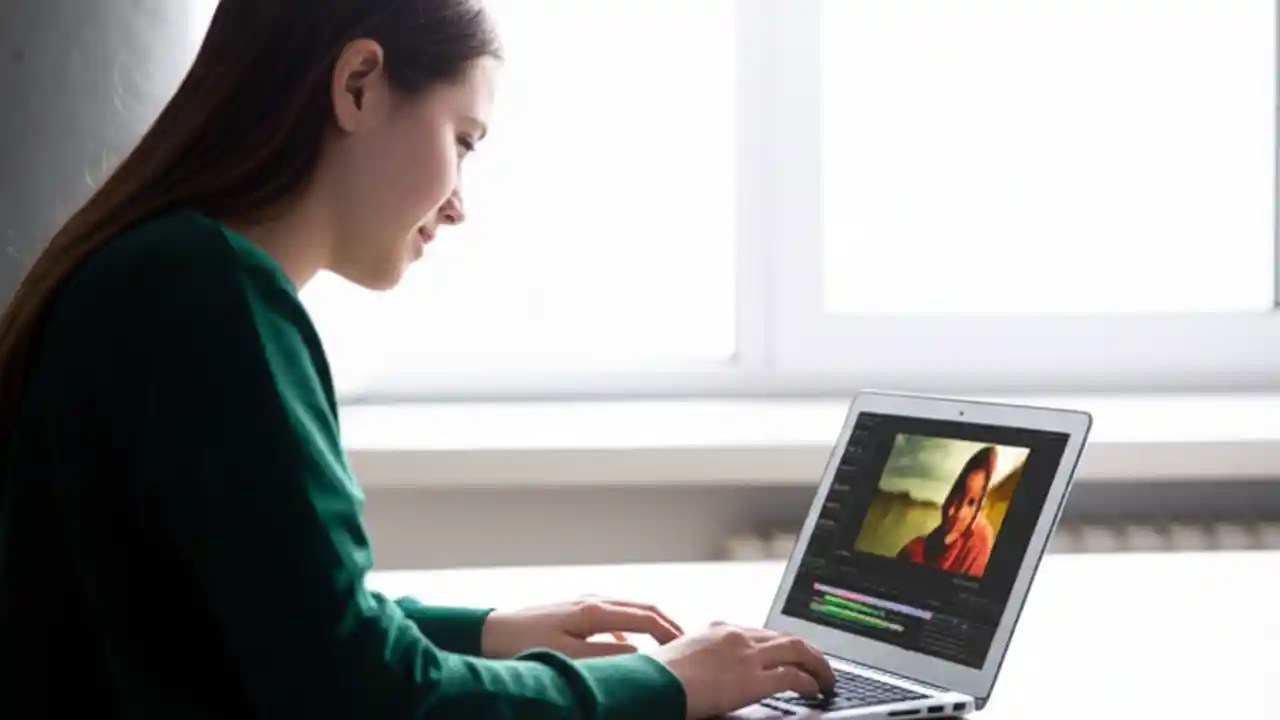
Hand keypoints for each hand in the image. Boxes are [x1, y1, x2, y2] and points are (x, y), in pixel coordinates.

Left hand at [480, 596, 683, 658]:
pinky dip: (633, 628)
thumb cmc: (526, 646)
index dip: (671, 632)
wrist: (492, 632)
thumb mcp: (568, 656)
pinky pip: (616, 617)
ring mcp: (586, 603)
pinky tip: (632, 648)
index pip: (647, 617)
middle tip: (691, 643)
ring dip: (652, 624)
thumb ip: (606, 655)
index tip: (689, 648)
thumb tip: (640, 655)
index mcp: (596, 610)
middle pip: (644, 608)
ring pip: (631, 610)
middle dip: (669, 624)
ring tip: (669, 645)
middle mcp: (595, 601)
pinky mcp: (577, 611)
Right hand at [649, 622, 835, 719]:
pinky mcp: (753, 680)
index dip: (777, 644)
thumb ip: (699, 662)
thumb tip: (702, 677)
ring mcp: (746, 656)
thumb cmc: (657, 677)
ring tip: (826, 677)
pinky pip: (793, 676)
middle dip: (805, 650)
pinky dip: (810, 682)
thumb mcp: (679, 660)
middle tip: (818, 663)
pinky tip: (816, 690)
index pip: (758, 632)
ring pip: (797, 650)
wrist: (652, 684)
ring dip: (817, 663)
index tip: (785, 653)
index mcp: (717, 631)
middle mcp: (736, 636)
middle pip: (783, 637)